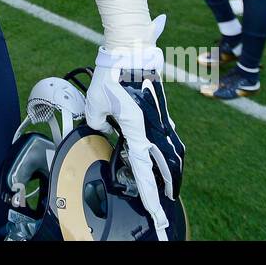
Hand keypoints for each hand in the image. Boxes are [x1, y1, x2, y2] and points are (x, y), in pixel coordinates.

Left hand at [84, 16, 184, 239]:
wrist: (131, 49)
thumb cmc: (112, 74)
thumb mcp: (94, 103)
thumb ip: (97, 122)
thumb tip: (104, 127)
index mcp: (138, 129)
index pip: (144, 170)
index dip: (149, 195)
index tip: (157, 215)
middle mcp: (154, 128)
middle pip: (164, 168)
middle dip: (164, 192)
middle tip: (161, 213)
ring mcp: (161, 120)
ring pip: (171, 155)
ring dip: (169, 174)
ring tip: (166, 191)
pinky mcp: (160, 112)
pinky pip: (167, 138)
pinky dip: (167, 152)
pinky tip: (165, 157)